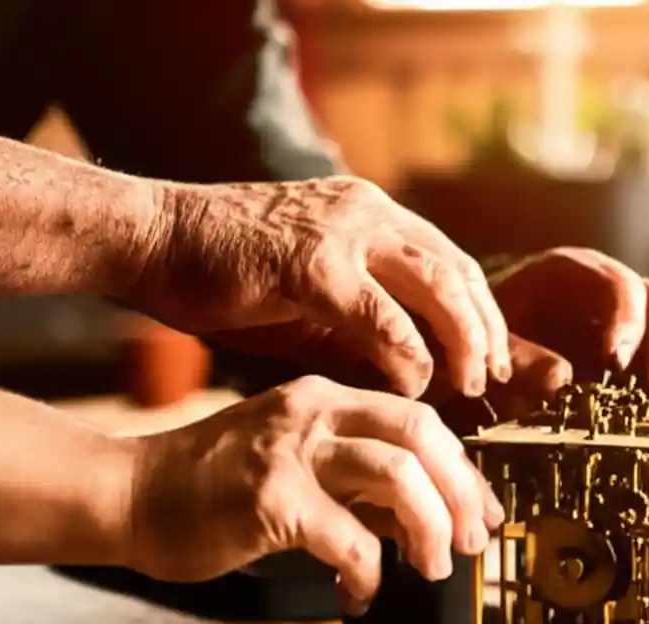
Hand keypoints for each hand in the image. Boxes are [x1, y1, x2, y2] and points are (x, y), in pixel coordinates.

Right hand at [126, 176, 510, 398]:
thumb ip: (358, 321)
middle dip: (486, 330)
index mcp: (369, 214)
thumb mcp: (308, 294)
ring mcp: (341, 233)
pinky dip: (405, 353)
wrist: (151, 240)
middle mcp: (366, 213)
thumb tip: (407, 369)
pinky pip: (379, 313)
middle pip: (457, 272)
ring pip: (435, 285)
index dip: (481, 313)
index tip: (496, 358)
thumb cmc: (222, 272)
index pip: (450, 262)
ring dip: (461, 341)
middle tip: (495, 379)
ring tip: (468, 385)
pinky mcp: (310, 263)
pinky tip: (412, 384)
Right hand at [127, 375, 503, 613]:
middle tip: (469, 540)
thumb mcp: (295, 461)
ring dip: (428, 528)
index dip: (461, 467)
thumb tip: (421, 512)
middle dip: (460, 491)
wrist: (130, 494)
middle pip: (422, 435)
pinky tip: (357, 590)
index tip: (480, 509)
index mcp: (324, 398)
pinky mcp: (269, 499)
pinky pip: (348, 538)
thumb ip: (355, 478)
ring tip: (428, 567)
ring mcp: (290, 452)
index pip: (418, 419)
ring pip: (397, 476)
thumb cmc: (209, 484)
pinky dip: (367, 571)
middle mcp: (313, 413)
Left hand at [484, 248, 648, 413]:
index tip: (616, 363)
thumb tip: (562, 381)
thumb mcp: (491, 348)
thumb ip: (519, 360)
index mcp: (574, 275)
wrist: (489, 354)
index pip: (618, 284)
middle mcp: (618, 293)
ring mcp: (645, 324)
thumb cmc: (489, 343)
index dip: (626, 320)